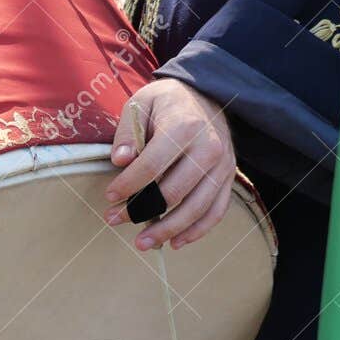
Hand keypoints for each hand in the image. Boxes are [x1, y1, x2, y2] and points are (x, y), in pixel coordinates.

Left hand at [104, 79, 235, 250]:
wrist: (204, 95)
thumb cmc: (165, 103)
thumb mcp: (140, 104)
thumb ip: (127, 133)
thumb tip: (120, 161)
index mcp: (184, 127)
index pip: (152, 165)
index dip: (128, 185)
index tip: (109, 197)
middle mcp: (209, 148)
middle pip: (174, 192)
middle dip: (141, 211)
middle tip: (114, 219)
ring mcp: (223, 165)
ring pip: (196, 208)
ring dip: (167, 230)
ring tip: (141, 243)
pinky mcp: (229, 177)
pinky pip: (216, 211)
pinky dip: (197, 231)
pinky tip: (175, 242)